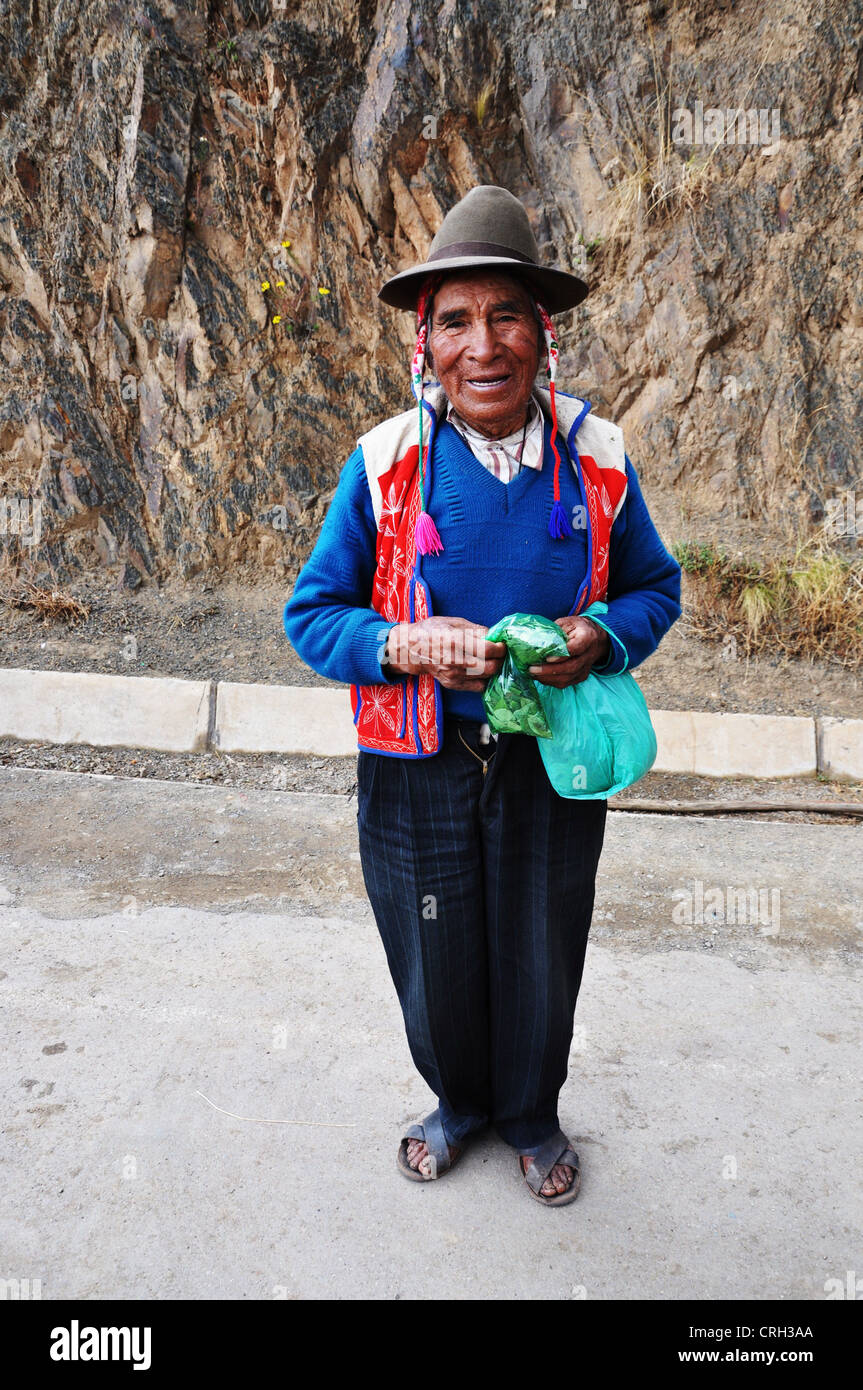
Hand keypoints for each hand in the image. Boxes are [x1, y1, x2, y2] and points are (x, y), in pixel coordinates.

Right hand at [385, 616, 506, 690]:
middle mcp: (454, 661)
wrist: (411, 649)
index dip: (500, 647)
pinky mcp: (452, 684)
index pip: (488, 650)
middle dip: (500, 659)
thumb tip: (495, 635)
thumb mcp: (453, 623)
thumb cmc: (432, 631)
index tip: (501, 644)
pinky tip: (481, 669)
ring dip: (493, 668)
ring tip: (490, 659)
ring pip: (486, 677)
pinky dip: (484, 678)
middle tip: (499, 653)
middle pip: (490, 667)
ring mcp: (453, 675)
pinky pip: (477, 686)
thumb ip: (476, 630)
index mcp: (455, 641)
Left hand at [527, 616, 609, 687]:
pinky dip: (552, 682)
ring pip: (568, 677)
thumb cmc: (577, 628)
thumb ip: (554, 631)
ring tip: (533, 674)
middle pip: (570, 667)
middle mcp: (589, 655)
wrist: (595, 638)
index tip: (547, 657)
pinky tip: (540, 677)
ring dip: (548, 678)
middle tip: (532, 669)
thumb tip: (536, 642)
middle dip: (550, 670)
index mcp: (587, 637)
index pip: (575, 649)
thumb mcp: (567, 622)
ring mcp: (586, 667)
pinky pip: (567, 683)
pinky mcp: (582, 676)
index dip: (561, 655)